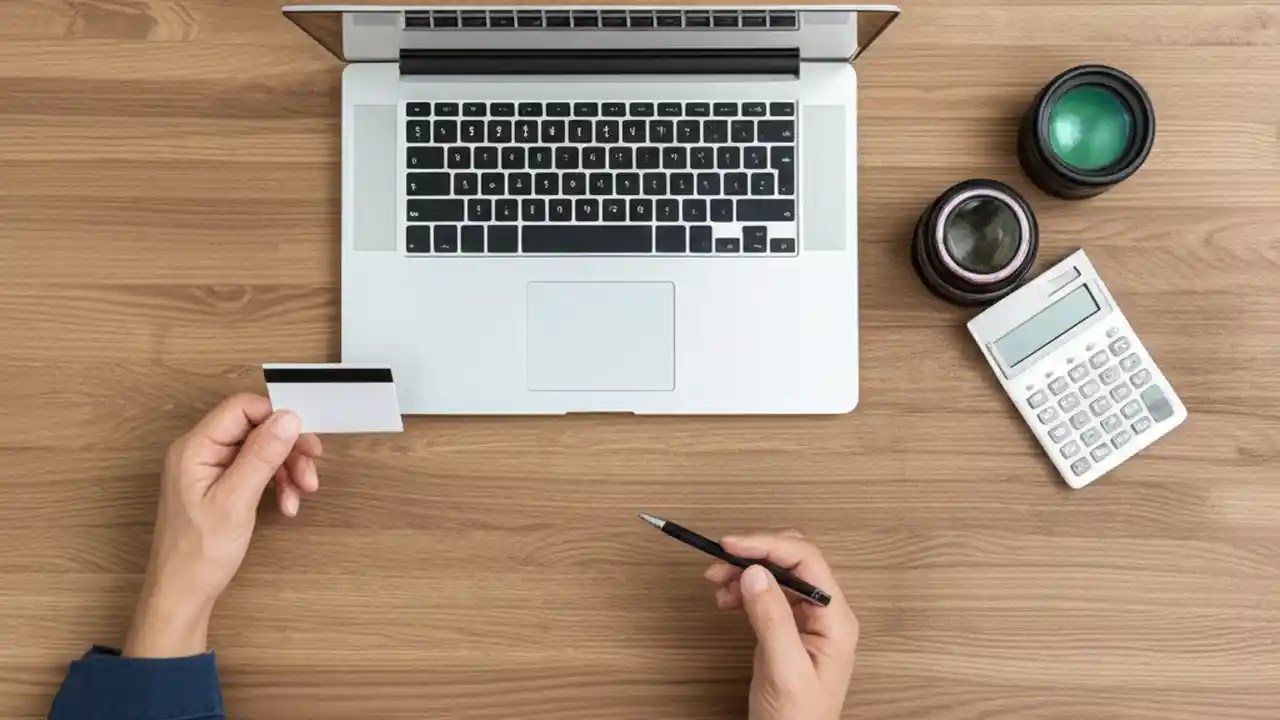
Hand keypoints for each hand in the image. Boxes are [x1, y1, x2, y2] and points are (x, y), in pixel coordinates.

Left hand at [124, 393, 321, 657]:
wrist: (184, 594)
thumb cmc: (200, 552)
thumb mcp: (236, 501)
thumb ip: (261, 456)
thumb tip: (289, 418)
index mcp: (195, 448)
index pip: (242, 408)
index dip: (277, 418)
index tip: (305, 441)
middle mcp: (201, 452)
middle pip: (256, 429)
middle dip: (288, 449)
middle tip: (311, 472)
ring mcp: (211, 469)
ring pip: (261, 451)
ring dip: (287, 469)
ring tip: (302, 495)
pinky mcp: (221, 486)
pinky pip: (257, 471)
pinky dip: (277, 484)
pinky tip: (288, 506)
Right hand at [704, 532, 858, 719]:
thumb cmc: (797, 719)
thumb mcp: (784, 669)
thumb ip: (772, 619)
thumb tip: (755, 572)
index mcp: (835, 618)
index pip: (806, 560)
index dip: (768, 545)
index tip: (731, 544)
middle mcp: (825, 612)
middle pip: (792, 559)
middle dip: (754, 553)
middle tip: (719, 560)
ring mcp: (806, 619)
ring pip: (776, 573)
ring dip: (744, 569)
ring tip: (716, 581)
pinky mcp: (788, 627)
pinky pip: (767, 592)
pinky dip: (743, 588)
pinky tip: (726, 598)